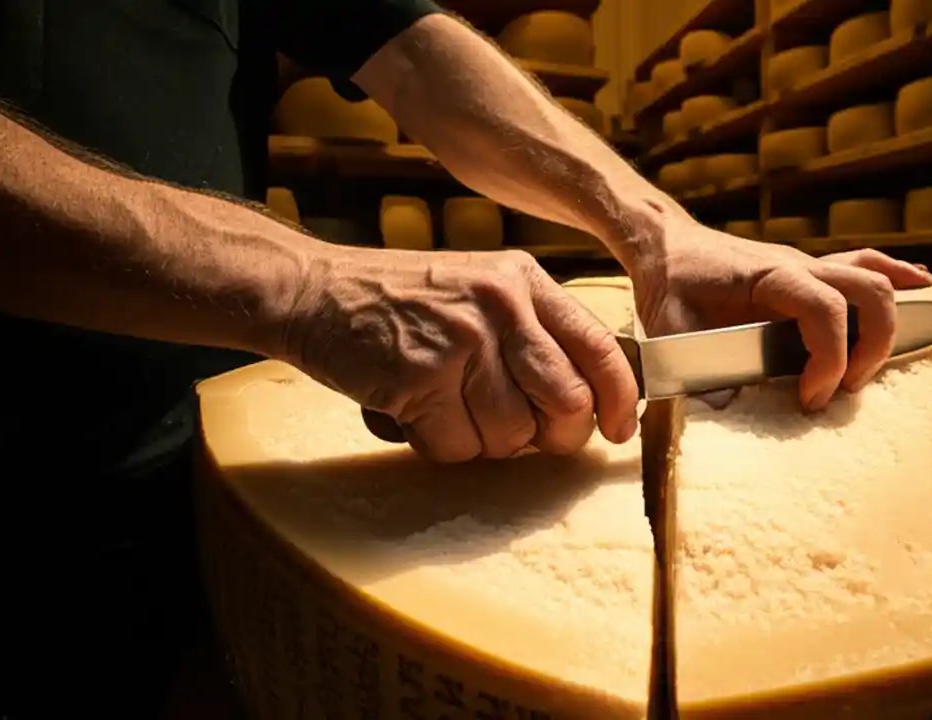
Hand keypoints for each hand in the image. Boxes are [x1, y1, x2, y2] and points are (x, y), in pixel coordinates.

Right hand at [283, 247, 639, 461]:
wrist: (312, 290)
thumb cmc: (400, 301)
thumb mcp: (479, 290)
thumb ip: (531, 332)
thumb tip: (584, 402)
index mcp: (524, 281)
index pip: (600, 348)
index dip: (619, 401)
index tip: (618, 430)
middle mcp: (501, 304)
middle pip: (566, 402)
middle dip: (551, 438)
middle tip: (522, 438)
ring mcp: (461, 340)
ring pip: (510, 436)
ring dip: (483, 444)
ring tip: (450, 411)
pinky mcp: (419, 376)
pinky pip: (456, 447)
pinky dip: (439, 446)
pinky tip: (415, 413)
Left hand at [630, 218, 931, 410]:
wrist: (669, 247)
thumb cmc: (670, 285)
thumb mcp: (670, 327)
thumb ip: (694, 366)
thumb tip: (726, 406)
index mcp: (770, 276)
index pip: (825, 309)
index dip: (829, 357)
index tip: (810, 398)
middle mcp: (800, 265)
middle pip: (869, 291)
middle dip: (873, 346)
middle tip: (845, 390)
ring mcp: (811, 266)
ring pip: (875, 278)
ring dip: (889, 322)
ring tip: (884, 364)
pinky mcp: (814, 273)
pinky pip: (867, 267)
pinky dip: (898, 278)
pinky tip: (924, 287)